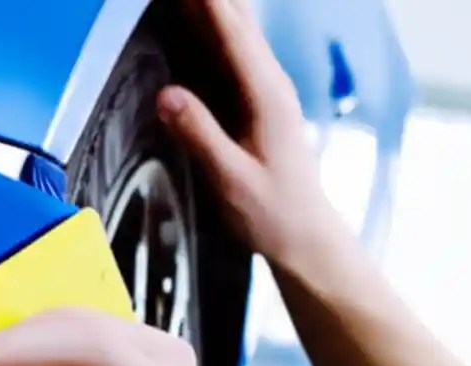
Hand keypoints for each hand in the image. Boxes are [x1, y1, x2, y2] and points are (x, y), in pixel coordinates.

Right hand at [158, 0, 352, 268]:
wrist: (305, 236)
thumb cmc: (272, 213)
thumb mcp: (231, 180)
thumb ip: (199, 135)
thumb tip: (166, 94)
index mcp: (265, 95)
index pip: (232, 31)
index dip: (205, 1)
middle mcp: (270, 83)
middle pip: (237, 20)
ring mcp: (268, 90)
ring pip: (238, 31)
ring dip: (212, 6)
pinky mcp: (260, 101)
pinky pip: (236, 51)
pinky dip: (215, 28)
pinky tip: (199, 21)